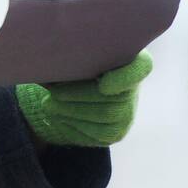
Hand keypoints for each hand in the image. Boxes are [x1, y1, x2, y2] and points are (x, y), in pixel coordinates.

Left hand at [15, 50, 153, 147]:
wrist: (67, 91)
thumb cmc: (69, 64)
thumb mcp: (69, 54)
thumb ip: (66, 54)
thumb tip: (46, 57)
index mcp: (127, 59)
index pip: (142, 66)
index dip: (126, 78)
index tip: (103, 85)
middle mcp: (133, 88)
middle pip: (115, 98)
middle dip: (79, 96)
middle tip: (54, 91)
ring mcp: (127, 113)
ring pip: (104, 116)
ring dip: (71, 110)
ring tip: (49, 103)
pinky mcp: (115, 132)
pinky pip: (97, 133)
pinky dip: (72, 124)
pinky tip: (57, 114)